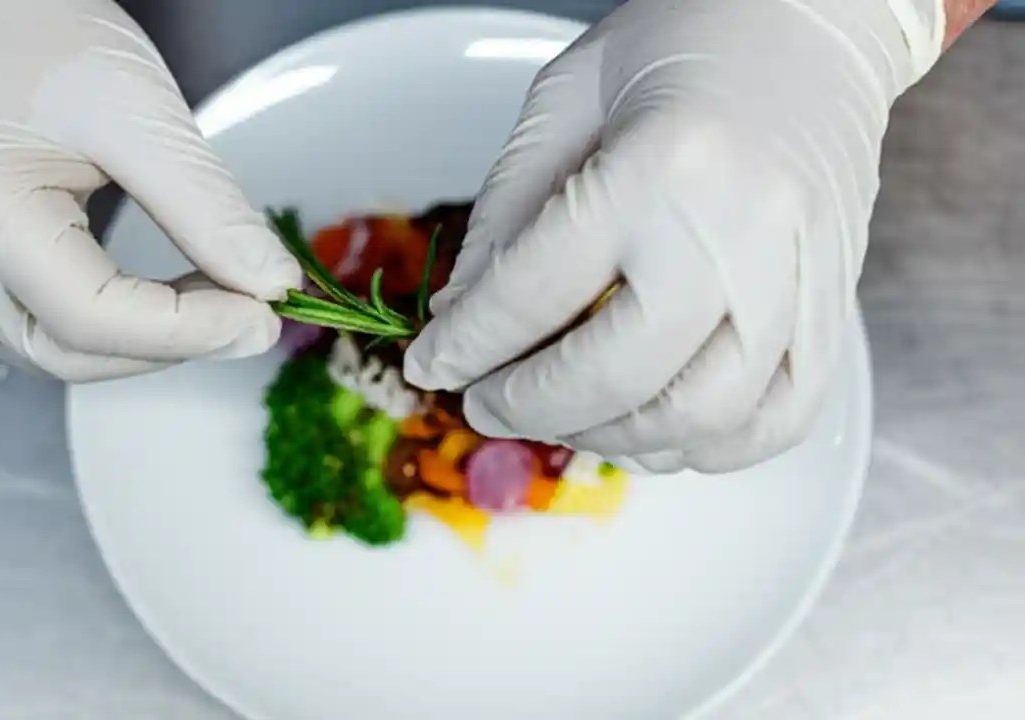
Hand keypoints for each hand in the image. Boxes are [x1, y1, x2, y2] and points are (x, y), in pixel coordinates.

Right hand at [0, 0, 299, 380]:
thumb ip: (208, 209)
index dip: (187, 331)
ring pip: (55, 351)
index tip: (262, 317)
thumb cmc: (47, 35)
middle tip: (249, 317)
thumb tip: (269, 284)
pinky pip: (37, 325)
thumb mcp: (142, 115)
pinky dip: (109, 327)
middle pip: (69, 351)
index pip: (91, 317)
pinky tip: (162, 298)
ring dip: (143, 343)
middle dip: (170, 346)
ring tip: (213, 300)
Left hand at [405, 0, 944, 471]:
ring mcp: (797, 281)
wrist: (811, 26)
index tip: (431, 365)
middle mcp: (737, 235)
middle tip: (485, 404)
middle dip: (527, 406)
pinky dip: (706, 445)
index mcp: (659, 169)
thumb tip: (461, 320)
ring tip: (564, 414)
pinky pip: (779, 418)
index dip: (466, 344)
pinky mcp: (833, 306)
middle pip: (614, 376)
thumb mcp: (564, 100)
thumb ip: (507, 214)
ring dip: (611, 437)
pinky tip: (653, 425)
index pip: (534, 293)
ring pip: (699, 418)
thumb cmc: (680, 46)